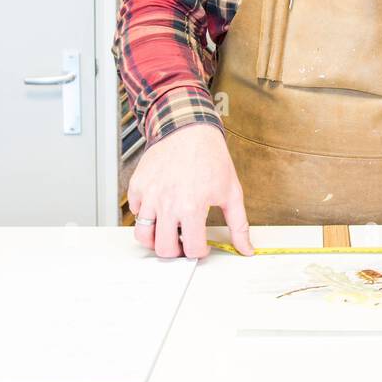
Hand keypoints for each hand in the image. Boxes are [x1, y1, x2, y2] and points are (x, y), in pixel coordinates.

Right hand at [127, 123, 253, 258]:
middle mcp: (168, 203)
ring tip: (168, 231)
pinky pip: (135, 213)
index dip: (200, 252)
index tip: (201, 246)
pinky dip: (145, 216)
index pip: (192, 249)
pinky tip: (159, 209)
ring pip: (143, 235)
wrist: (189, 129)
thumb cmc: (211, 157)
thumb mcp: (232, 191)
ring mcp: (149, 195)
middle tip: (184, 242)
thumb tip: (246, 248)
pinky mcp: (137, 186)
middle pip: (164, 249)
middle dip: (176, 251)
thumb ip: (239, 224)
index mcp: (192, 207)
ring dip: (156, 238)